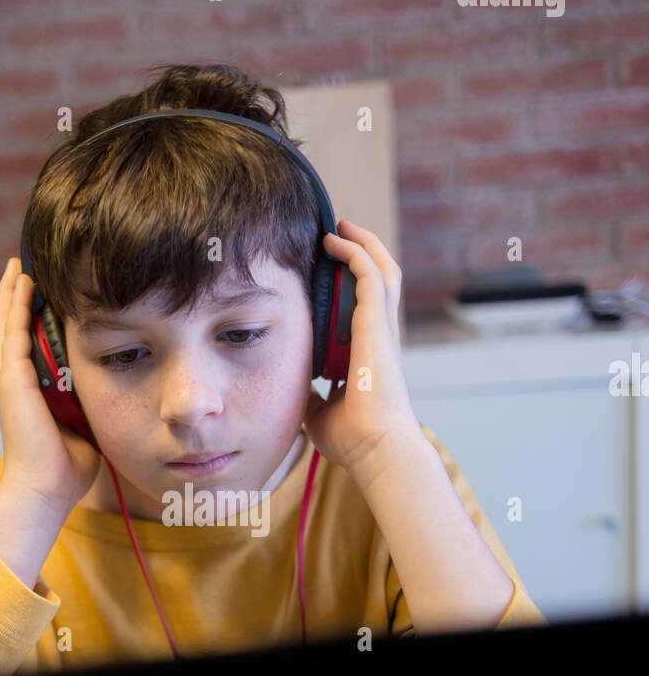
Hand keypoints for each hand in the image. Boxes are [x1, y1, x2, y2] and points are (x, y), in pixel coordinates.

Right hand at [0, 258, 100, 517]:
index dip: (30, 316)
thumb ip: (90, 401)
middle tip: (21, 266)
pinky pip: (13, 331)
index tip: (42, 291)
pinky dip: (17, 304)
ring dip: (13, 292)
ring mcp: (10, 377)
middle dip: (16, 296)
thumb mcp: (84, 423)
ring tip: (18, 265)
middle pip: (10, 326)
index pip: (27, 343)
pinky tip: (24, 282)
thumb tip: (113, 390)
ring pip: (7, 322)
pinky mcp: (12, 379)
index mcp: (30, 390)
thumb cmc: (66, 467)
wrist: (45, 488)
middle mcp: (15, 379)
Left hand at [303, 220, 422, 477]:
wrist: (374, 448)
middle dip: (359, 256)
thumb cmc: (353, 439)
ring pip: (382, 269)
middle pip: (378, 283)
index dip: (349, 290)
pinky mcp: (378, 323)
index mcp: (369, 357)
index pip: (363, 311)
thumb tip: (292, 387)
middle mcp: (380, 338)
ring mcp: (383, 328)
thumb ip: (309, 393)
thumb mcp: (318, 411)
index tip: (325, 276)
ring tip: (338, 227)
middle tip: (335, 238)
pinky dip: (355, 251)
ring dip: (361, 244)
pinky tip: (334, 240)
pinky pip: (370, 273)